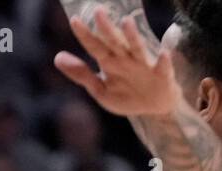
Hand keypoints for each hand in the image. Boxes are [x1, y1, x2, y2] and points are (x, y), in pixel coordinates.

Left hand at [55, 7, 179, 117]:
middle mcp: (126, 59)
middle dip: (106, 28)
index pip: (95, 46)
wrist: (154, 108)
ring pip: (137, 48)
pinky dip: (164, 61)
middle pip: (114, 42)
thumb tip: (57, 57)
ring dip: (132, 36)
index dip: (84, 35)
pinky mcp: (162, 76)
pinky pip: (163, 68)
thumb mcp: (100, 89)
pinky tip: (164, 53)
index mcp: (110, 62)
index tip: (73, 20)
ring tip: (126, 22)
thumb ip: (81, 74)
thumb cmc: (125, 95)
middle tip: (98, 10)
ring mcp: (144, 66)